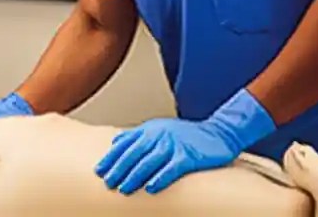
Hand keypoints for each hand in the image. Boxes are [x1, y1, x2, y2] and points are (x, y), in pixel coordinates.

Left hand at [95, 88, 275, 194]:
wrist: (218, 132)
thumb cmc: (187, 135)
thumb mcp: (158, 129)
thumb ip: (136, 135)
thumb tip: (114, 141)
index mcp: (150, 130)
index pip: (124, 144)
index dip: (111, 158)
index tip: (99, 171)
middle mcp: (159, 135)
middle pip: (133, 154)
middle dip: (118, 169)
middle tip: (108, 183)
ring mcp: (174, 144)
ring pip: (149, 162)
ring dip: (134, 177)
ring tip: (124, 189)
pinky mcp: (189, 156)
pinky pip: (171, 168)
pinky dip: (160, 178)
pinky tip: (151, 188)